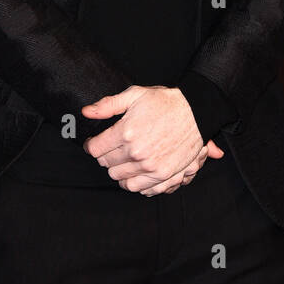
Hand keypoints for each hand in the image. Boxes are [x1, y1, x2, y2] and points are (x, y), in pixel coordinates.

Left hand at [82, 85, 224, 195]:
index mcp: (126, 132)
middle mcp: (136, 152)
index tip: (95, 143)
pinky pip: (139, 188)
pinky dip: (134, 183)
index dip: (92, 145)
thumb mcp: (135, 95)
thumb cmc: (166, 102)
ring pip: (120, 179)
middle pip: (107, 165)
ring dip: (119, 171)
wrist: (197, 111)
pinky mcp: (163, 175)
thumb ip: (108, 105)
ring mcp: (150, 166)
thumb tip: (86, 113)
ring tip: (124, 161)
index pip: (95, 149)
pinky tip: (136, 172)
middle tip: (114, 149)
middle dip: (107, 156)